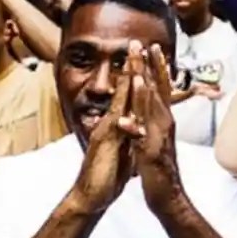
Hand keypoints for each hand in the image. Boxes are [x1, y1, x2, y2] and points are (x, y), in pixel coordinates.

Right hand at [72, 53, 135, 211]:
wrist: (90, 196)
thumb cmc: (106, 176)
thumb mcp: (121, 152)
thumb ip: (125, 138)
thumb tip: (132, 129)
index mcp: (116, 125)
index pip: (130, 97)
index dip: (137, 77)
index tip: (146, 58)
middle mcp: (110, 122)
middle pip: (123, 90)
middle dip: (131, 67)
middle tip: (137, 42)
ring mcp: (106, 129)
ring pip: (119, 98)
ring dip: (126, 76)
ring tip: (132, 54)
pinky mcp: (105, 139)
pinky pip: (116, 116)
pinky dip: (122, 102)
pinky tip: (128, 90)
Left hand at [127, 43, 184, 213]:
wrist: (168, 197)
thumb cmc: (159, 170)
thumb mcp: (156, 141)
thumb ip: (154, 123)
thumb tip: (153, 109)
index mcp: (163, 121)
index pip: (161, 89)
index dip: (157, 68)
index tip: (152, 47)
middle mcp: (164, 125)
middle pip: (158, 92)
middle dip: (152, 68)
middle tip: (146, 44)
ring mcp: (158, 139)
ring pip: (152, 110)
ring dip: (146, 90)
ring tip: (140, 70)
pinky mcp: (151, 154)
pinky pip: (142, 137)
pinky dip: (135, 126)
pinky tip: (125, 119)